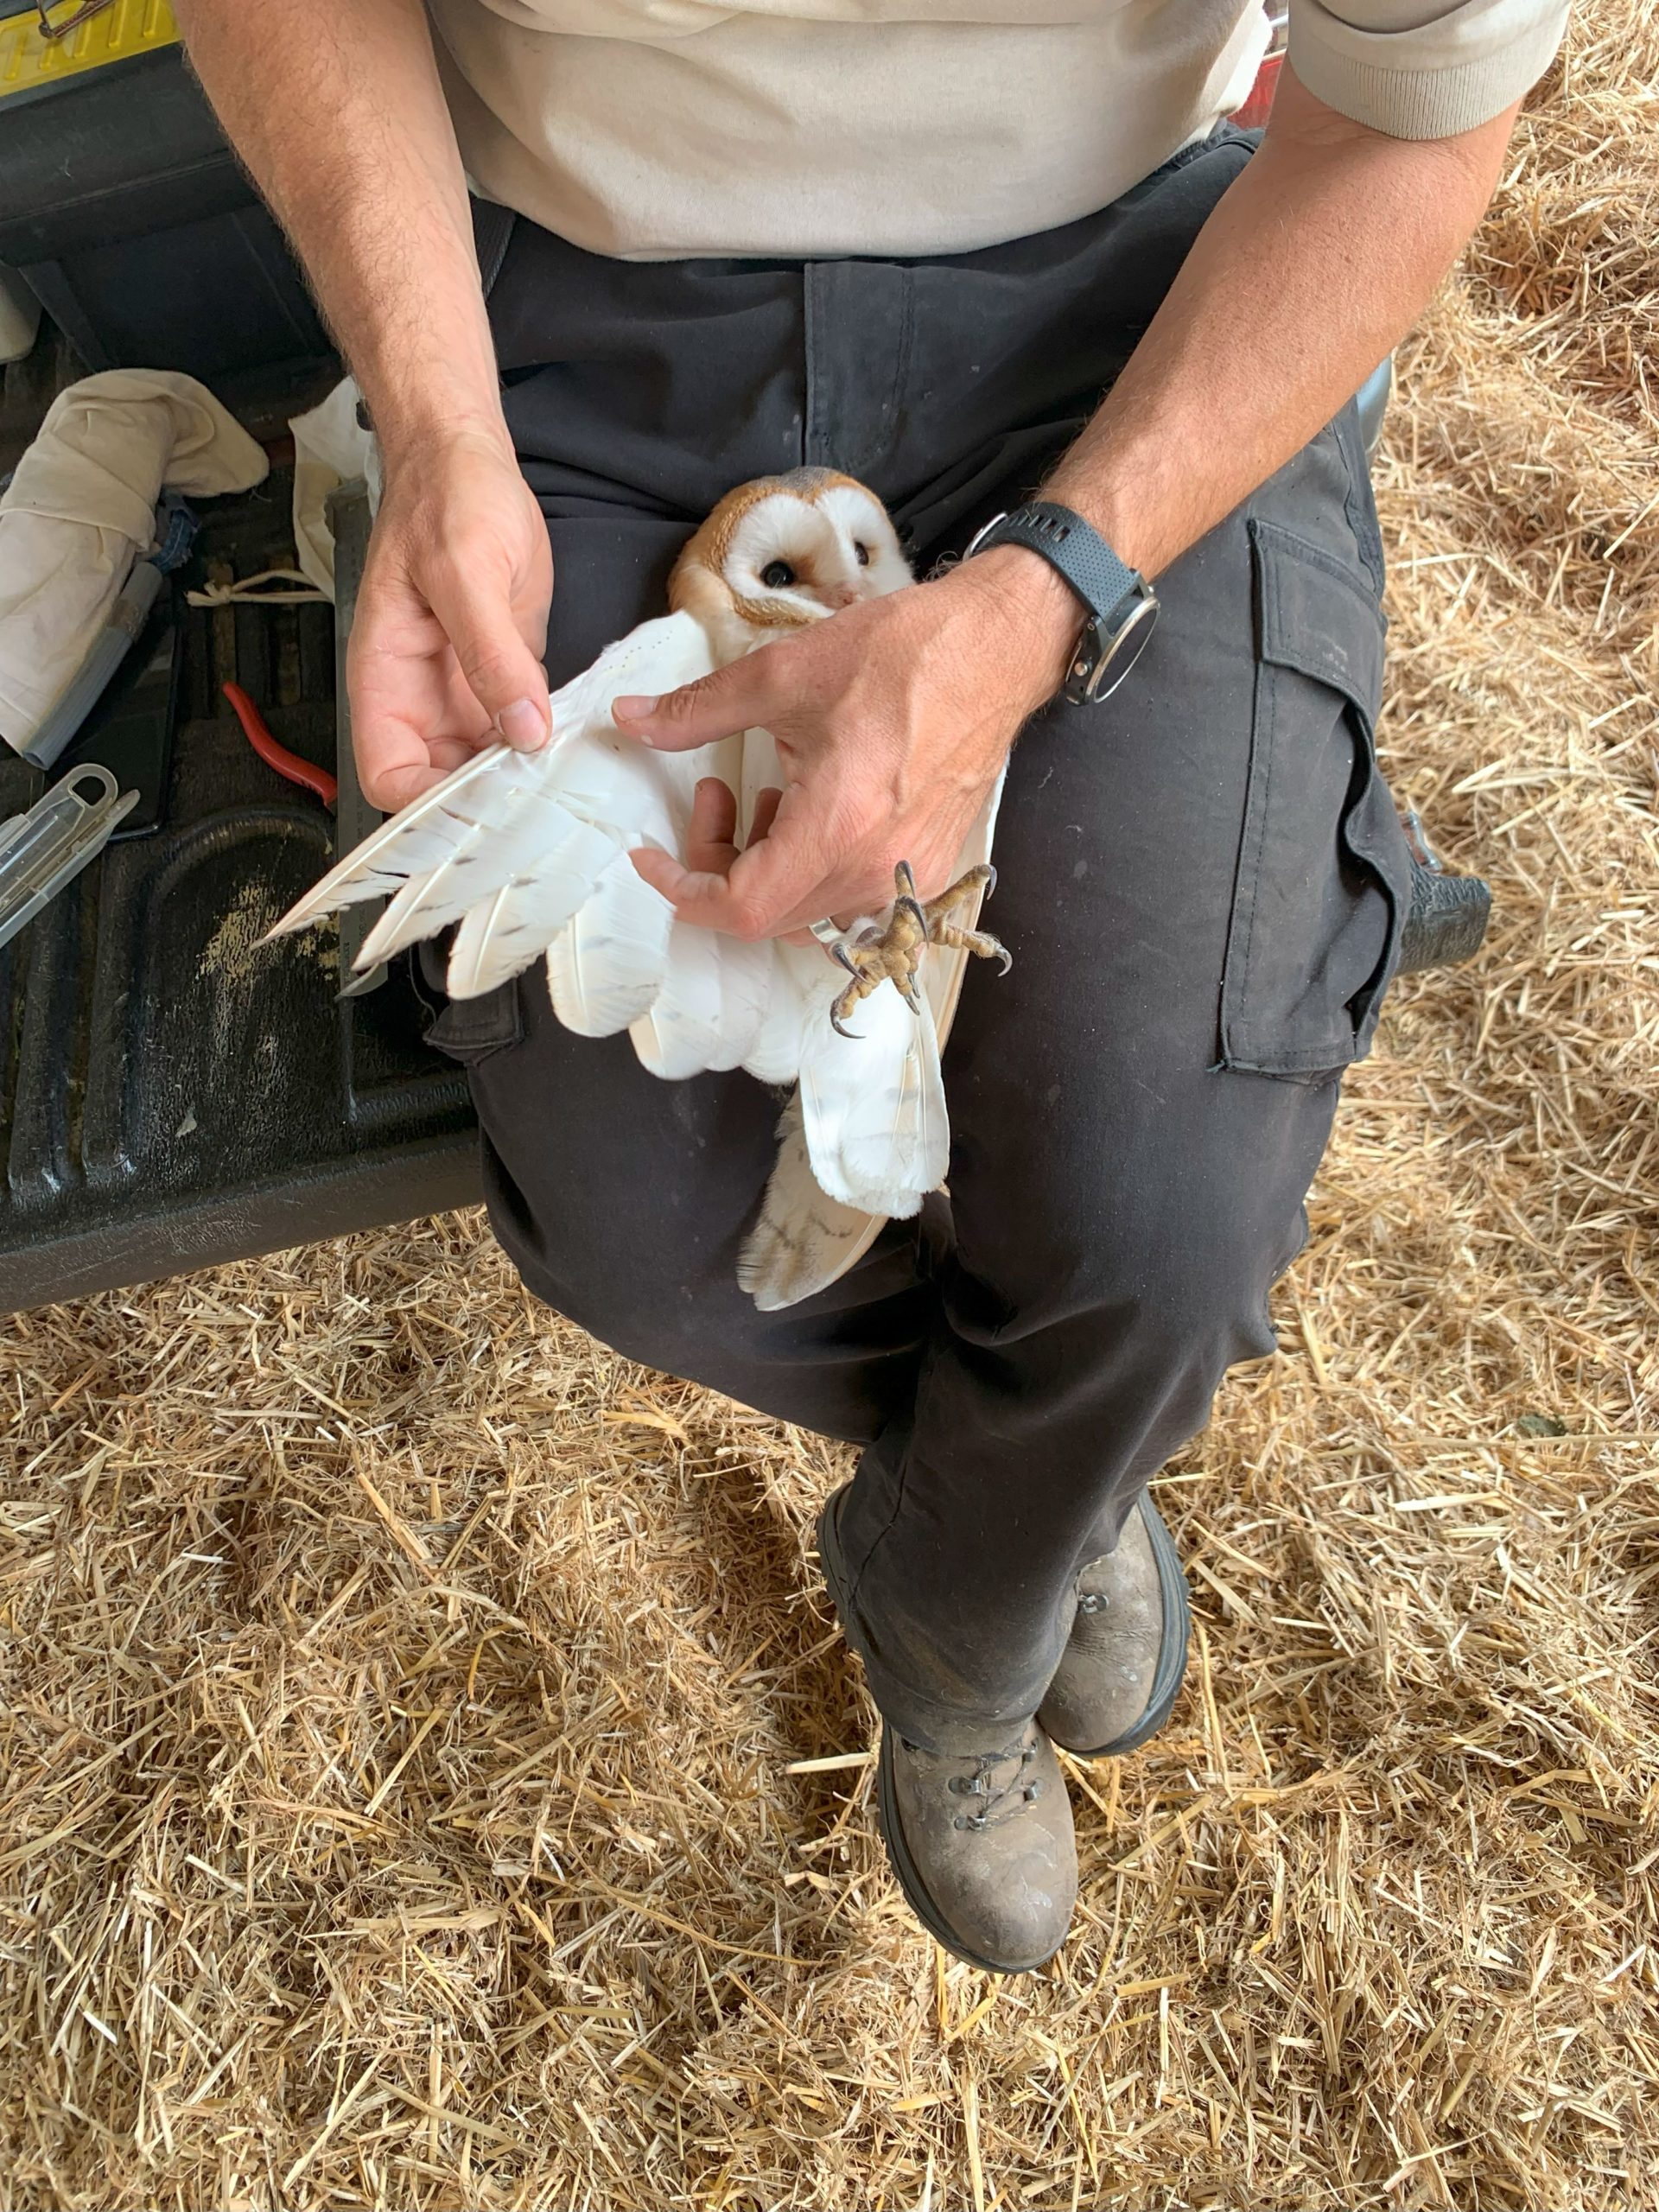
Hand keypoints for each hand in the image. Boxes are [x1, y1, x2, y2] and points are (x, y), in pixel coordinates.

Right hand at [347, 424, 552, 811]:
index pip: (390, 778)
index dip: (428, 809)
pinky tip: (582, 753)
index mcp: (386, 680)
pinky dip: (548, 748)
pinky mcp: (505, 679)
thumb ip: (491, 656)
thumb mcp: (466, 572)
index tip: (486, 812)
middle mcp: (421, 699)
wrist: (468, 460)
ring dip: (524, 783)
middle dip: (487, 807)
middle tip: (546, 810)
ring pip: (487, 769)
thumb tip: (522, 731)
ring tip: (571, 790)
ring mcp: (463, 693)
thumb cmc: (447, 500)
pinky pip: (523, 732)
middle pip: (441, 788)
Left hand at [613, 549, 1078, 936]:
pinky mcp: (927, 866)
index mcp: (837, 832)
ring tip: (769, 792)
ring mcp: (906, 876)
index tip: (652, 856)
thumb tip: (632, 719)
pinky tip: (812, 803)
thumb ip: (699, 711)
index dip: (683, 888)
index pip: (740, 909)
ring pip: (808, 910)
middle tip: (714, 791)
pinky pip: (849, 895)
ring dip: (766, 866)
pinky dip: (811, 865)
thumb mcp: (783, 675)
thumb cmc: (905, 656)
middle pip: (769, 914)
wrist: (997, 650)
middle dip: (720, 863)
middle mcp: (875, 872)